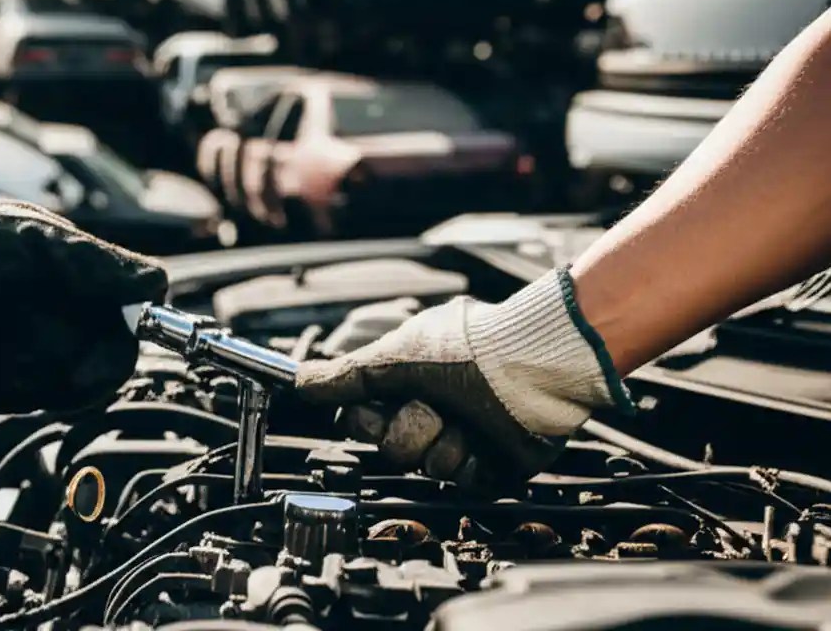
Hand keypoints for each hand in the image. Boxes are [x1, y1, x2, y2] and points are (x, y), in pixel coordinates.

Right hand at [296, 270, 631, 484]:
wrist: (531, 367)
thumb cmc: (466, 351)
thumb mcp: (393, 356)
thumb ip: (345, 375)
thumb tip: (299, 381)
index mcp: (406, 382)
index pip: (361, 419)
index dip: (365, 419)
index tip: (375, 406)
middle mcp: (431, 410)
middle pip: (389, 448)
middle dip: (407, 429)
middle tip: (429, 406)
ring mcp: (460, 438)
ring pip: (424, 466)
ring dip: (441, 441)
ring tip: (465, 417)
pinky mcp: (489, 465)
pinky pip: (458, 480)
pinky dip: (469, 460)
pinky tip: (483, 439)